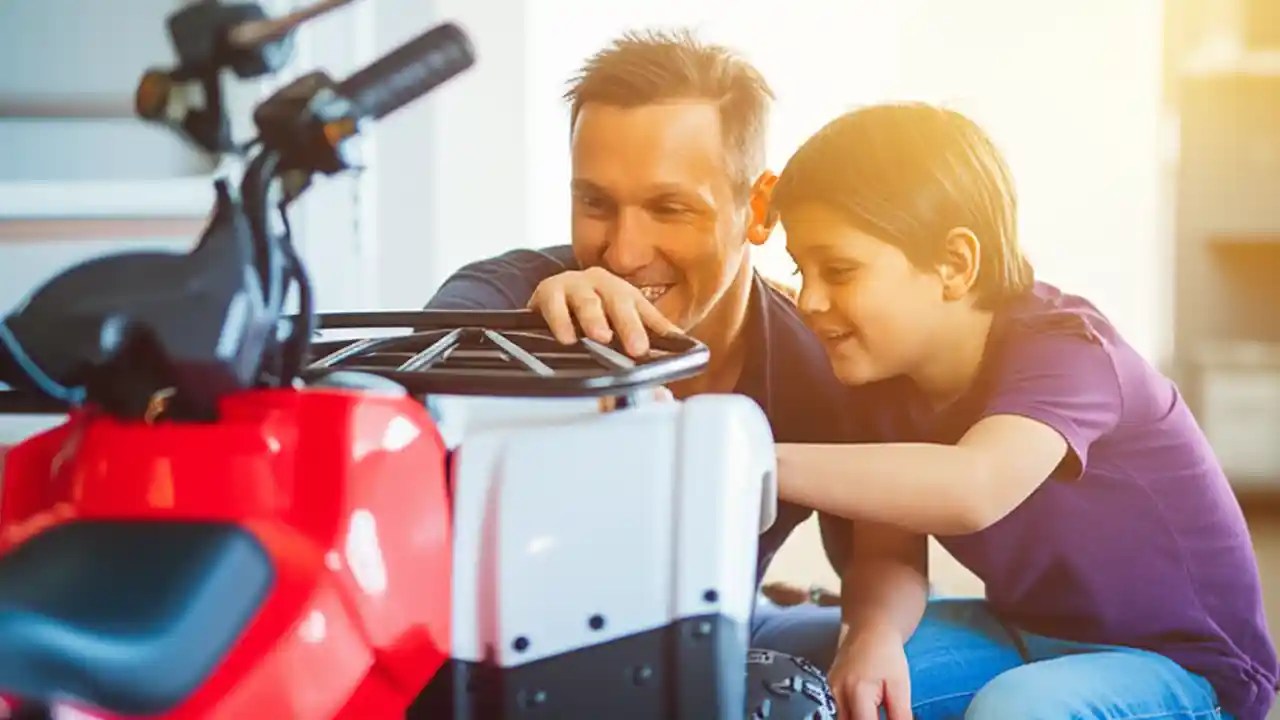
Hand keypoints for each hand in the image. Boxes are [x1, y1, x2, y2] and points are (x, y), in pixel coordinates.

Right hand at [527, 267, 681, 355]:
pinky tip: (566, 338)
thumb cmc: (590, 318)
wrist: (549, 300)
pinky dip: (560, 321)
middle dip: (629, 326)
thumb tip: (664, 386)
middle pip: (620, 302)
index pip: (645, 312)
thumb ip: (641, 352)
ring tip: (601, 337)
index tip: (666, 350)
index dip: (657, 330)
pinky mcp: (549, 292)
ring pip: (588, 301)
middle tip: (637, 348)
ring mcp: (576, 285)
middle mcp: (603, 285)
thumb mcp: (617, 331)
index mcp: (625, 295)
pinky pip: (554, 305)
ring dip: (595, 319)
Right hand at [829, 622, 911, 719]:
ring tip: (875, 712)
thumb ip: (900, 715)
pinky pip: (839, 709)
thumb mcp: (900, 686)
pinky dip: (852, 713)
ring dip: (858, 718)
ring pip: (841, 719)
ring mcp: (831, 688)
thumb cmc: (887, 654)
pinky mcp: (830, 685)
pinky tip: (866, 708)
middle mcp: (838, 692)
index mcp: (857, 691)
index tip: (888, 719)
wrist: (870, 626)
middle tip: (881, 715)